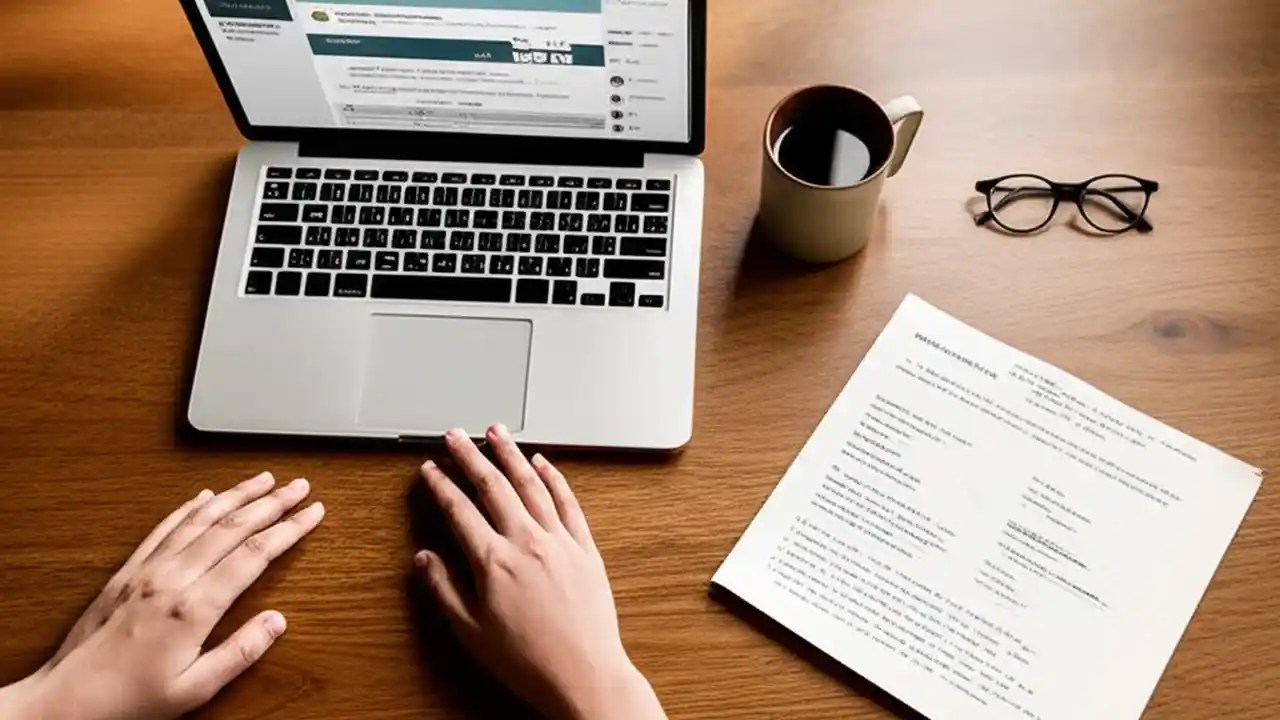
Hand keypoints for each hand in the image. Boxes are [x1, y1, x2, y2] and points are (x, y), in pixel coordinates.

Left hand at [0, 473, 323, 719]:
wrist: (68, 700)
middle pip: (232, 527)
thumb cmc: (130, 700)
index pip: (255, 554)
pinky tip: (204, 496)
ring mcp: (147, 571)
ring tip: (263, 479)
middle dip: (271, 503)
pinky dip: (188, 508)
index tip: (313, 512)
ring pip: (200, 520)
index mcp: (193, 608)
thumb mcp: (195, 689)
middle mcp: (171, 580)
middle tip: (299, 486)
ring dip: (236, 495)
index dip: (289, 529)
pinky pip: (164, 528)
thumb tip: (277, 621)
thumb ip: (241, 652)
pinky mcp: (128, 572)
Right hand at [415, 426, 665, 719]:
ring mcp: (559, 541)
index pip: (459, 511)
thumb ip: (444, 590)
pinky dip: (554, 477)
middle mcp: (526, 542)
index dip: (441, 486)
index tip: (429, 470)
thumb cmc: (527, 659)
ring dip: (511, 454)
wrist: (583, 674)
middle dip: (471, 456)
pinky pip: (568, 502)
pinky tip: (542, 462)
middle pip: (493, 486)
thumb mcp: (470, 632)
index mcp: (493, 562)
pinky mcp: (585, 548)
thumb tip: (424, 559)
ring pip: (531, 484)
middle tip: (456, 435)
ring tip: (496, 432)